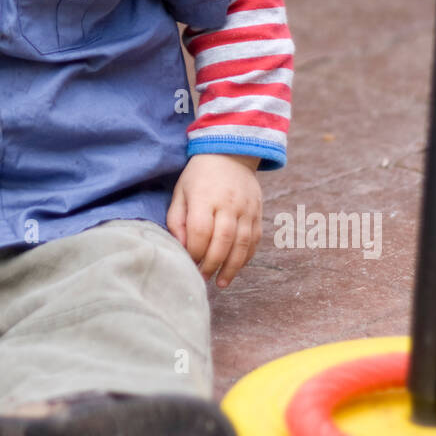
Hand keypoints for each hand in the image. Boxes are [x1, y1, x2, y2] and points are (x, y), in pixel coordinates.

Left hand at [166, 153, 261, 287]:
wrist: (230, 153)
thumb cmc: (199, 176)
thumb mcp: (181, 191)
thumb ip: (177, 220)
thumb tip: (182, 248)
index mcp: (205, 197)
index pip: (200, 232)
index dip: (194, 252)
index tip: (188, 263)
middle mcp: (228, 203)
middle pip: (222, 241)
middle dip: (211, 264)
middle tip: (202, 278)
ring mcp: (246, 208)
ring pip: (242, 244)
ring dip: (231, 267)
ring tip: (220, 282)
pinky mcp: (257, 213)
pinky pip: (254, 240)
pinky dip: (246, 257)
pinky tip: (235, 268)